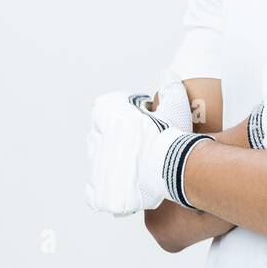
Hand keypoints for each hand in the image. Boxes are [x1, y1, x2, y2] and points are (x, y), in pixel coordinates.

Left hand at [85, 90, 212, 214]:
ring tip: (133, 169)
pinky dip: (103, 191)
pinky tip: (120, 188)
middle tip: (137, 148)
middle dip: (113, 142)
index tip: (135, 124)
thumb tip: (168, 74)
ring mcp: (95, 168)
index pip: (103, 112)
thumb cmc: (172, 137)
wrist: (172, 169)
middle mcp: (95, 140)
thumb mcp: (174, 108)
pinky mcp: (99, 193)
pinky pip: (93, 192)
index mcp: (107, 116)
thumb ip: (170, 89)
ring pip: (97, 164)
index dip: (120, 117)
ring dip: (109, 164)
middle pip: (99, 138)